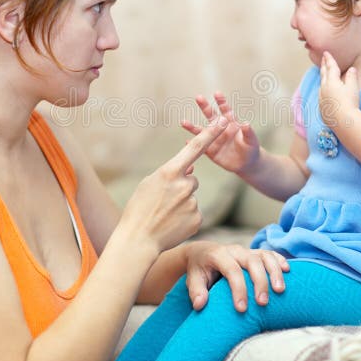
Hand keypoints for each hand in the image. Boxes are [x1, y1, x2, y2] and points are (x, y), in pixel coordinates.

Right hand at [120, 117, 228, 253]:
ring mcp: (192, 202)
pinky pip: (195, 212)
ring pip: (192, 197)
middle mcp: (184, 185)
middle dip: (181, 187)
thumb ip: (171, 174)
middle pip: (191, 179)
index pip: (195, 147)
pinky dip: (185, 217)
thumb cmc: (138, 209)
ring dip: (182, 203)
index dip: (210, 133)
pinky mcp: (198, 218)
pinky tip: (172, 224)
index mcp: (170, 172)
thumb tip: (191, 170)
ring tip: (165, 214)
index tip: (222, 120)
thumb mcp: (149, 183)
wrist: (138, 240)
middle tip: (162, 201)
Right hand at [180, 92, 260, 174]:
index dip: (221, 102)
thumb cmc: (251, 149)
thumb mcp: (251, 140)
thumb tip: (247, 124)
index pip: (226, 110)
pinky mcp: (210, 151)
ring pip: (202, 132)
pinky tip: (187, 142)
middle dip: (205, 106)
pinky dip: (193, 144)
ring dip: (192, 127)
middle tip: (198, 97)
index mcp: (231, 123)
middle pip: (211, 116)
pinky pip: (201, 147)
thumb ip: (248, 132)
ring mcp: (214, 139)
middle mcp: (220, 129)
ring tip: (183, 122)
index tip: (217, 94)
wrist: (246, 164)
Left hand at [184, 241, 289, 311]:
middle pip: (252, 262)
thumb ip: (196, 291)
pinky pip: (270, 253)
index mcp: (218, 255)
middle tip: (263, 303)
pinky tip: (287, 271)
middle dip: (259, 282)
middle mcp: (235, 250)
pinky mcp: (255, 253)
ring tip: (280, 290)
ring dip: (274, 272)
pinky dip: (279, 260)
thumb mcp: (193, 279)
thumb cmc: (199, 270)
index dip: (238, 289)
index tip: (241, 309)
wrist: (202, 253)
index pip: (232, 270)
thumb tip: (200, 304)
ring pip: (264, 256)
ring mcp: (247, 250)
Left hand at [319, 51, 359, 130]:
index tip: (325, 53)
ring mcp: (321, 97)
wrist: (343, 121)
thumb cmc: (350, 103)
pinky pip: (321, 94)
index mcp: (331, 81)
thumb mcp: (353, 87)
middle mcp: (324, 88)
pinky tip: (323, 90)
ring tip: (323, 72)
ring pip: (321, 84)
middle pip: (323, 74)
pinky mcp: (322, 106)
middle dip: (324, 65)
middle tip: (323, 59)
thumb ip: (351, 76)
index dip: (329, 59)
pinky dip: (322, 88)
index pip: (330, 67)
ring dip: (322, 76)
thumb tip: (352, 69)